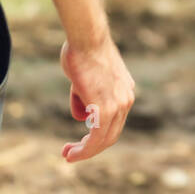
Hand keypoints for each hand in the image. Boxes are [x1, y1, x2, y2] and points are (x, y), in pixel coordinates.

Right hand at [59, 37, 134, 161]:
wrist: (87, 38)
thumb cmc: (82, 52)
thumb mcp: (84, 79)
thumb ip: (85, 98)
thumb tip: (83, 118)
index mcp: (125, 91)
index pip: (115, 122)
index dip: (97, 135)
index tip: (80, 142)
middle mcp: (126, 99)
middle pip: (111, 134)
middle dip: (90, 147)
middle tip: (71, 154)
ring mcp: (119, 104)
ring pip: (103, 139)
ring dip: (85, 151)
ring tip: (68, 155)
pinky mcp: (106, 107)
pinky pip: (96, 137)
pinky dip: (84, 149)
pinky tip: (72, 154)